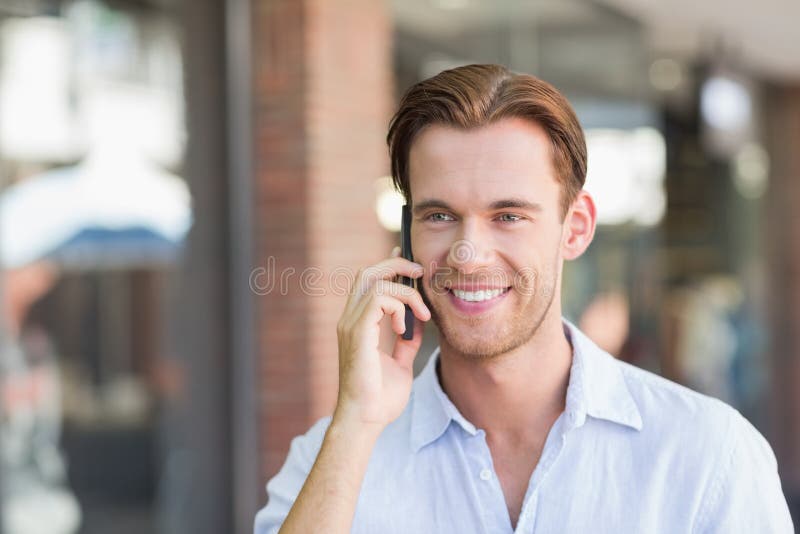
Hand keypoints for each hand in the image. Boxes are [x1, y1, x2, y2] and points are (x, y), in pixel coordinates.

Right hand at [334, 247, 430, 431]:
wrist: (367, 420)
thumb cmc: (379, 399)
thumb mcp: (401, 363)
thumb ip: (407, 341)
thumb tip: (418, 323)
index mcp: (357, 324)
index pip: (368, 282)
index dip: (389, 266)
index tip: (413, 267)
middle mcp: (349, 320)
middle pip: (367, 272)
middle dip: (396, 264)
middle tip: (421, 273)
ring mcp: (350, 325)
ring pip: (375, 281)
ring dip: (406, 292)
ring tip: (422, 315)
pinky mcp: (357, 333)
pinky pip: (379, 299)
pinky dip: (399, 306)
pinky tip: (405, 328)